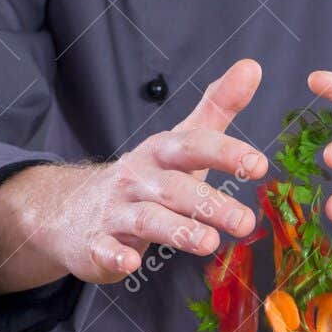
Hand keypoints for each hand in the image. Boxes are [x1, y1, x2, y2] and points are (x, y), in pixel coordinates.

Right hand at [0, 59, 268, 292]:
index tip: (258, 164)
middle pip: (174, 188)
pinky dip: (114, 256)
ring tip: (208, 243)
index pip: (193, 147)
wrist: (73, 207)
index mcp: (161, 154)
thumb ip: (217, 108)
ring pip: (145, 219)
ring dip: (175, 230)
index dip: (225, 152)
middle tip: (246, 222)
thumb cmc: (146, 177)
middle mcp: (138, 178)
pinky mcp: (96, 243)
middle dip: (209, 204)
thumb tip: (252, 67)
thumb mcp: (180, 141)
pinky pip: (103, 249)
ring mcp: (115, 211)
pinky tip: (130, 265)